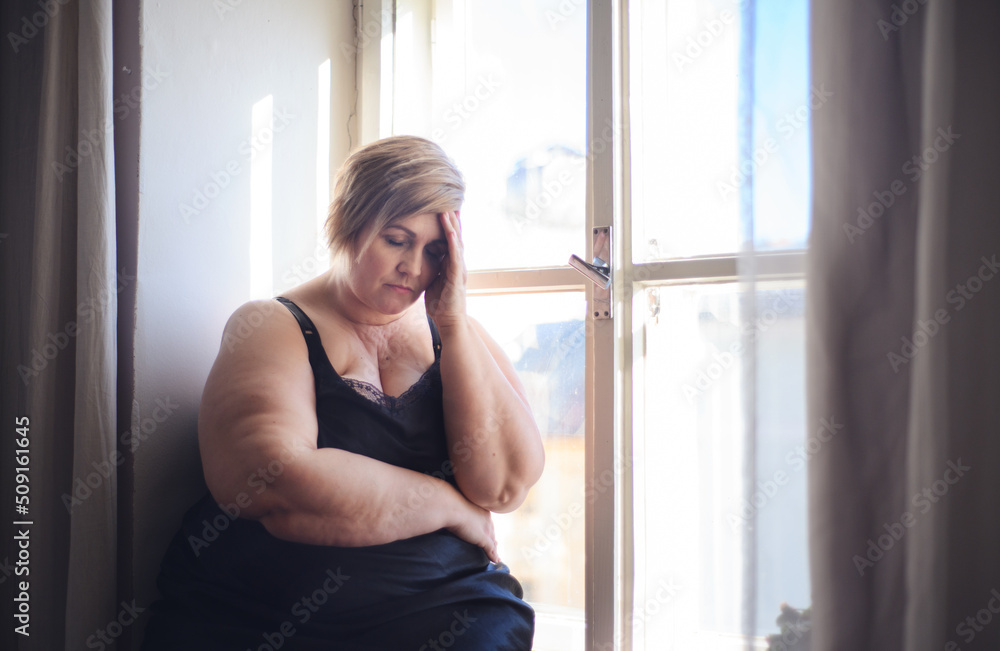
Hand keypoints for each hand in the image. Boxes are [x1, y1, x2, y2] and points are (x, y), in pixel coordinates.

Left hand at [424, 211, 466, 329]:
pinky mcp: (457, 276)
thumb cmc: (440, 304)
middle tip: (448, 199)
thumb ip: (430, 269)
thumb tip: (420, 259)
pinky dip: (453, 242)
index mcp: (451, 263)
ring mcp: (459, 268)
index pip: (449, 239)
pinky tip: (450, 230)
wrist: (449, 321)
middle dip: (452, 218)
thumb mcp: (432, 281)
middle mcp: (458, 263)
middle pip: (456, 235)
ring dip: (452, 225)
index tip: (442, 206)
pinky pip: (455, 255)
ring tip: (447, 209)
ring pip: (457, 242)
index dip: (447, 223)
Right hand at [446, 496, 500, 563]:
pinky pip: (490, 548)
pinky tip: (496, 561)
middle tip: (496, 545)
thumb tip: (450, 511)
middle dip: (493, 539)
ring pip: (492, 541)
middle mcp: (487, 519)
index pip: (488, 522)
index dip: (489, 529)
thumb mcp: (456, 506)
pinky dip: (493, 555)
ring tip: (496, 556)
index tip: (490, 533)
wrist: (450, 507)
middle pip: (492, 532)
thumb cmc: (449, 504)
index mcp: (482, 510)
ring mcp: (486, 529)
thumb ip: (458, 511)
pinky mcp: (483, 538)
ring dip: (494, 549)